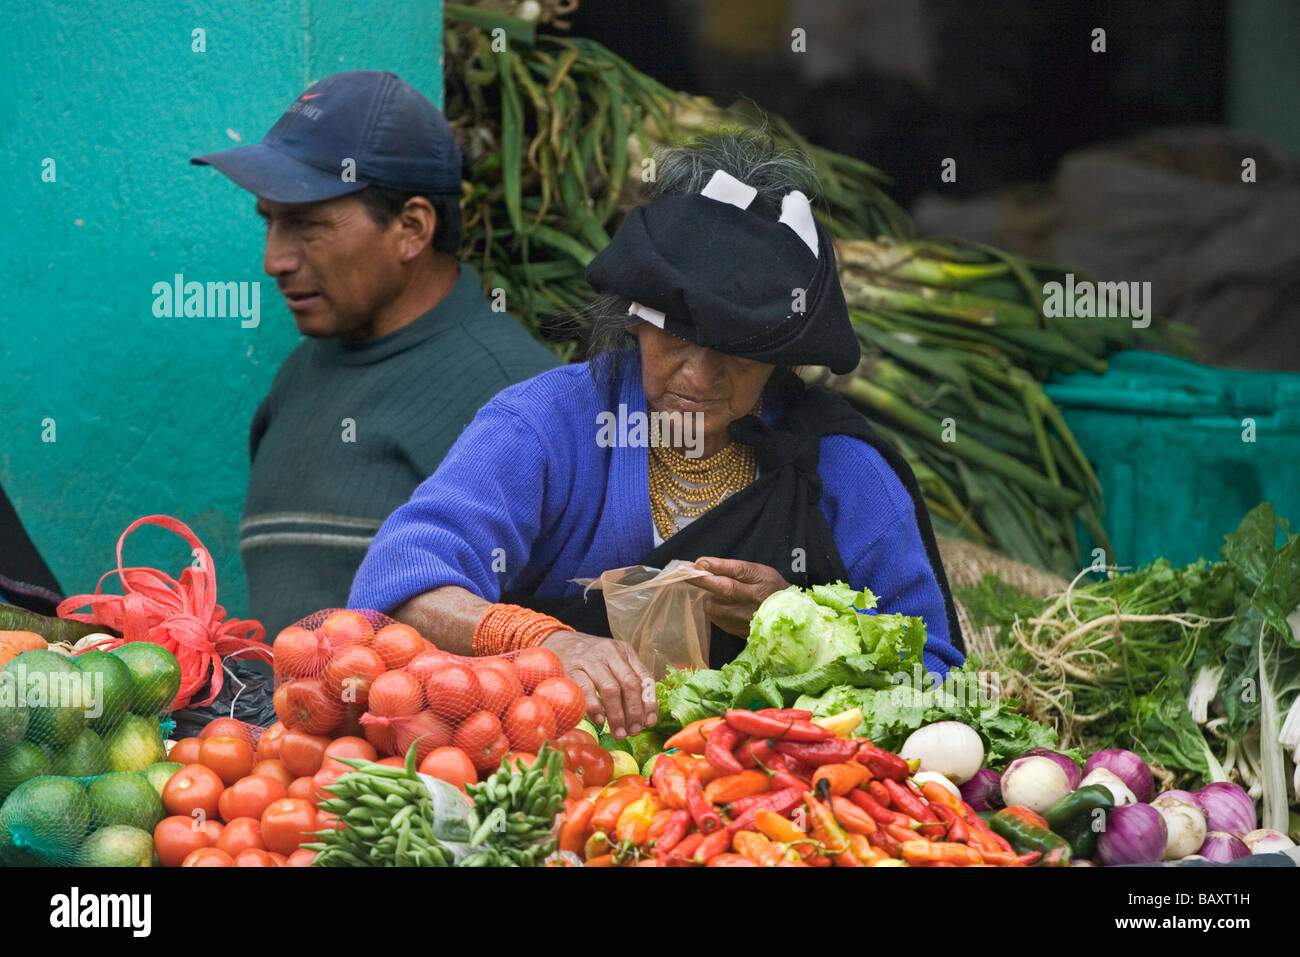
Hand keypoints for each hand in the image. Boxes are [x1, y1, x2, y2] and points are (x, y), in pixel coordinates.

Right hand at [541, 630, 656, 739]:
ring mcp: (591, 660)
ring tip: (619, 733)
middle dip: (634, 712)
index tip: (650, 722)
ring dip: (617, 715)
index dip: (649, 702)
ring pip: (611, 689)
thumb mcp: (613, 662)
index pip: (644, 677)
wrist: (558, 641)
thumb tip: (642, 717)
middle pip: (629, 684)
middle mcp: (610, 653)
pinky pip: (586, 690)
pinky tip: (600, 721)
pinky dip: (595, 707)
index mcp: (625, 651)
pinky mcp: (573, 669)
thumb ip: (628, 681)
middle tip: (634, 732)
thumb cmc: (590, 659)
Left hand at [689, 557, 790, 636]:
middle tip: (686, 575)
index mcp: (762, 580)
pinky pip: (718, 621)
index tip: (699, 563)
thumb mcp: (759, 572)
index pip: (737, 571)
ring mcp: (749, 619)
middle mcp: (756, 600)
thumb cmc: (771, 589)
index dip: (716, 566)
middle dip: (703, 581)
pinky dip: (713, 612)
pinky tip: (719, 607)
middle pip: (725, 589)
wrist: (790, 617)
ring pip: (716, 608)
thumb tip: (704, 565)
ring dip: (707, 599)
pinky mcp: (742, 632)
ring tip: (710, 594)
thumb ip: (734, 569)